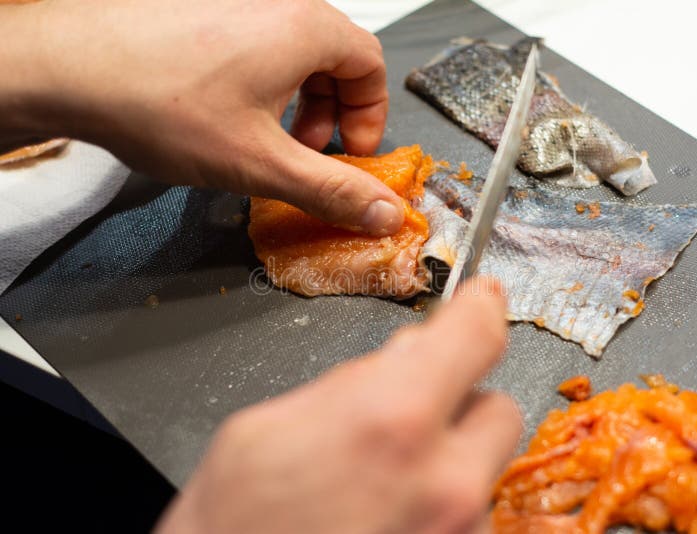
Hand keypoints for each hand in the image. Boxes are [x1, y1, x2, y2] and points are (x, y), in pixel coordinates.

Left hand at [0, 0, 402, 235]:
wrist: (68, 66)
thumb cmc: (161, 102)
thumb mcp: (262, 163)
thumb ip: (332, 190)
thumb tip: (382, 212)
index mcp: (305, 27)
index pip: (371, 65)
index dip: (370, 117)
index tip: (350, 155)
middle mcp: (275, 4)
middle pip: (335, 58)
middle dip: (332, 114)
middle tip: (309, 153)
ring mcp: (237, 4)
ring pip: (293, 53)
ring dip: (296, 101)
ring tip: (268, 140)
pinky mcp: (204, 12)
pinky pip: (255, 46)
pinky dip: (261, 85)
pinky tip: (228, 118)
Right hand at [156, 277, 521, 533]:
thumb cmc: (227, 525)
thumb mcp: (265, 428)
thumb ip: (352, 385)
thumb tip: (408, 358)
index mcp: (391, 419)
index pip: (476, 336)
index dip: (480, 308)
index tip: (481, 299)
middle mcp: (445, 483)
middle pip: (497, 406)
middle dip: (460, 397)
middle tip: (412, 409)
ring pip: (486, 470)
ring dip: (451, 458)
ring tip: (387, 478)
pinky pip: (471, 518)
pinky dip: (442, 508)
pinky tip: (390, 515)